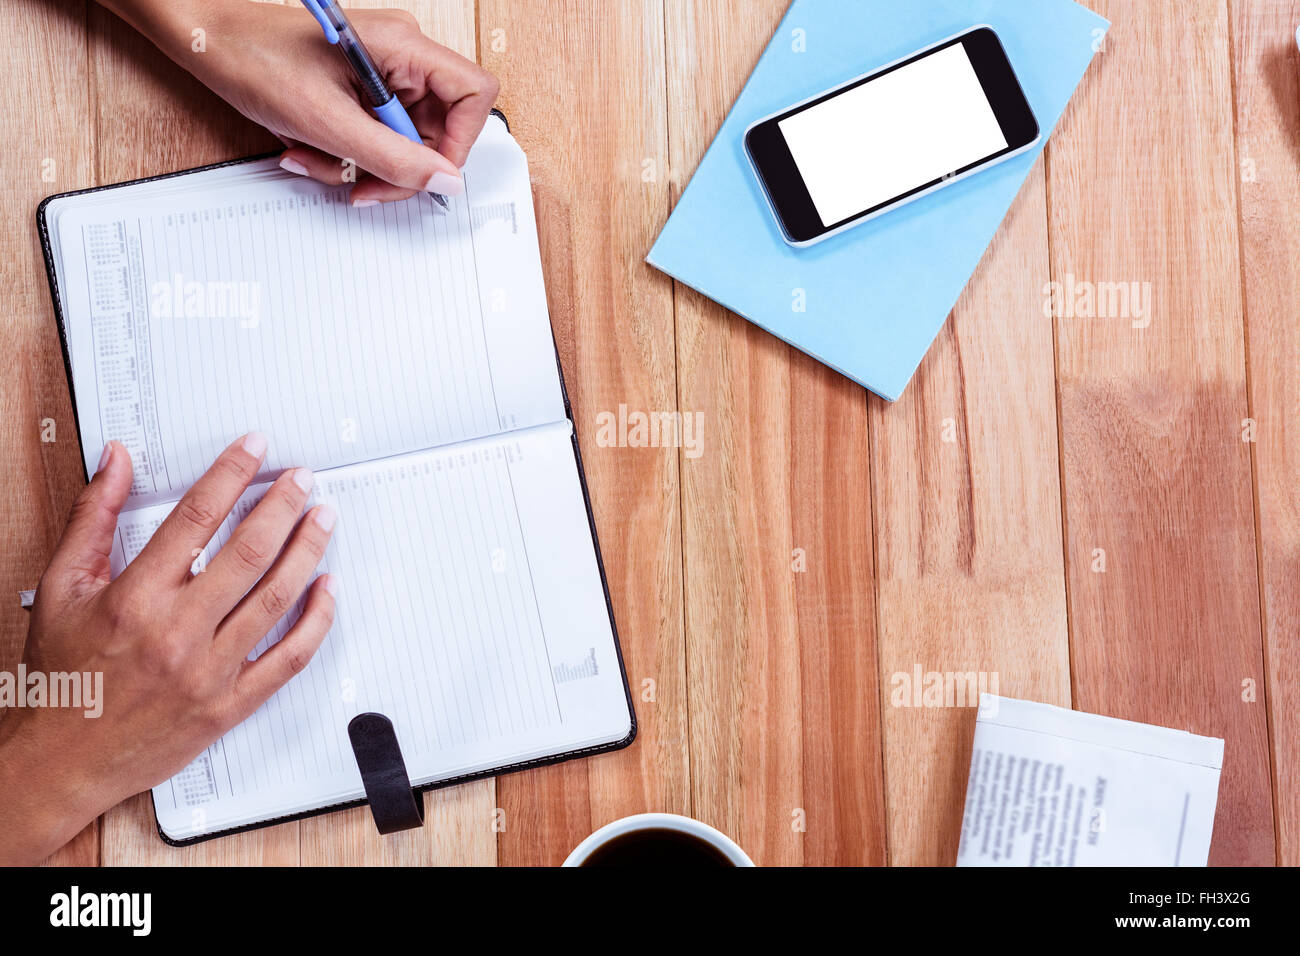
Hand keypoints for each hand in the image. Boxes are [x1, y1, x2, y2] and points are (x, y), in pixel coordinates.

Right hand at [0, 435, 336, 863]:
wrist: (61, 760)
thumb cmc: (63, 676)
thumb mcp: (61, 587)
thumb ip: (94, 517)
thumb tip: (118, 460)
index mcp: (134, 598)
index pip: (195, 518)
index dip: (231, 474)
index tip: (254, 448)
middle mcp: (176, 632)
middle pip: (247, 554)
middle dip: (282, 507)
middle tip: (302, 480)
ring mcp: (208, 670)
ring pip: (275, 600)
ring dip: (306, 553)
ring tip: (322, 519)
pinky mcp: (230, 705)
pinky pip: (288, 659)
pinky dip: (315, 622)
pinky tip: (327, 590)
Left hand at [99, 0, 498, 203]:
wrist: (204, 40)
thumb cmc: (252, 56)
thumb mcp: (328, 122)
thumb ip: (394, 158)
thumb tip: (445, 182)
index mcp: (404, 47)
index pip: (473, 95)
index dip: (460, 143)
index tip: (428, 174)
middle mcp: (399, 56)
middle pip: (438, 128)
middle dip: (396, 164)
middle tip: (364, 183)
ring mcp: (380, 73)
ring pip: (401, 140)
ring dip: (361, 162)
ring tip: (316, 157)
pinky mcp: (358, 88)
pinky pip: (373, 135)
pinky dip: (343, 152)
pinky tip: (309, 146)